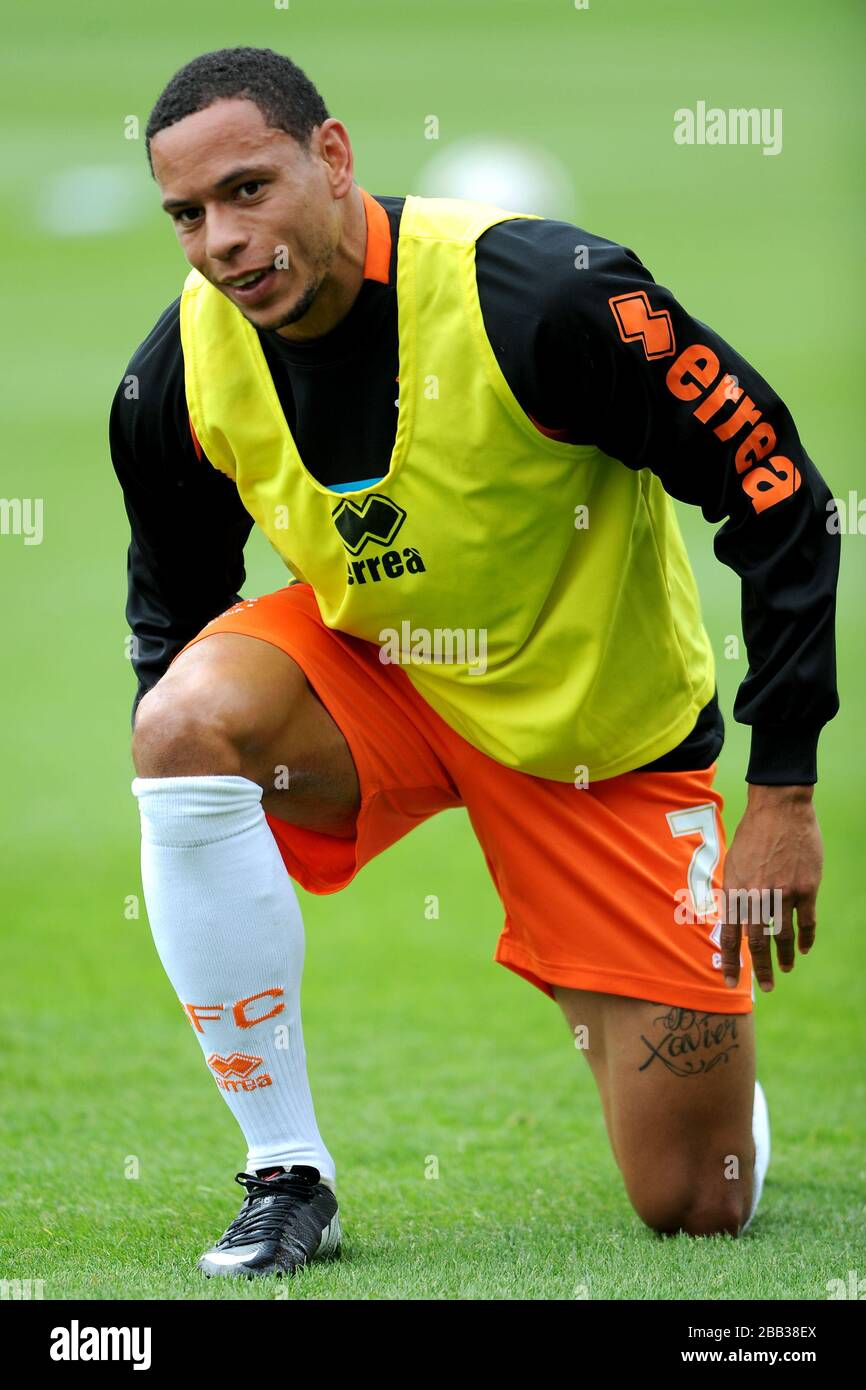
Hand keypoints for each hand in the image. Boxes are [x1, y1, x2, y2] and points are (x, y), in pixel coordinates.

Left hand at [720, 784, 822, 992]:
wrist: (779, 809)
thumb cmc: (752, 835)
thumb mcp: (733, 863)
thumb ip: (734, 892)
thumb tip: (733, 918)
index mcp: (736, 890)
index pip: (730, 935)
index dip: (730, 961)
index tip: (729, 982)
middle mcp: (758, 896)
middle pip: (758, 942)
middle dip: (760, 969)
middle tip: (766, 987)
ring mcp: (784, 893)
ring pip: (785, 936)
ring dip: (785, 957)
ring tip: (786, 970)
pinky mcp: (807, 888)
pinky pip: (807, 921)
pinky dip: (806, 938)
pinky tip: (804, 949)